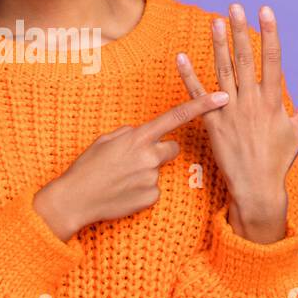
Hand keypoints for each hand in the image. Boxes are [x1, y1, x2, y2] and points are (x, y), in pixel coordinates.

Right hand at [33, 91, 229, 240]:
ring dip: (145, 173)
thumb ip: (129, 133)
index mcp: (137, 137)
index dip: (201, 106)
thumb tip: (141, 133)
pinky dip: (141, 191)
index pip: (176, 117)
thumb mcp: (105, 140)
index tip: (222, 97)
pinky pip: (153, 190)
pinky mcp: (151, 197)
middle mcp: (148, 156)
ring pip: (158, 170)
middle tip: (134, 161)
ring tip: (120, 180)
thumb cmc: (87, 168)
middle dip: (159, 152)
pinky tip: (123, 193)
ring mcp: (151, 178)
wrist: (75, 199)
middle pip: (171, 148)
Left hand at [174, 3, 297, 242]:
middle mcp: (251, 103)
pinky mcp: (212, 124)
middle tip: (235, 7)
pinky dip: (189, 77)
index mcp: (273, 101)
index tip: (265, 11)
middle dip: (240, 31)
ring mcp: (230, 112)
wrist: (256, 188)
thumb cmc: (279, 159)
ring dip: (218, 45)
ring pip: (223, 72)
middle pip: (245, 59)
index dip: (269, 33)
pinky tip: (181, 57)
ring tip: (214, 21)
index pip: (272, 60)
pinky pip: (197, 97)